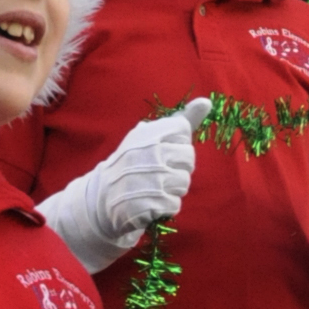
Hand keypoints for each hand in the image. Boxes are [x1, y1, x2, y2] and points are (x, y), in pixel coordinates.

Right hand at [40, 100, 210, 269]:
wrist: (102, 198)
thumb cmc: (134, 163)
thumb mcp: (151, 136)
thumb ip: (182, 120)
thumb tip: (207, 102)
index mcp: (148, 133)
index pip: (183, 132)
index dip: (175, 144)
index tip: (160, 149)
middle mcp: (149, 153)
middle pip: (189, 159)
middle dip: (177, 168)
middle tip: (157, 172)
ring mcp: (149, 179)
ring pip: (184, 183)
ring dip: (172, 189)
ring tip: (152, 187)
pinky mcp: (148, 204)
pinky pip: (174, 204)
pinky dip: (165, 207)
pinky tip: (149, 202)